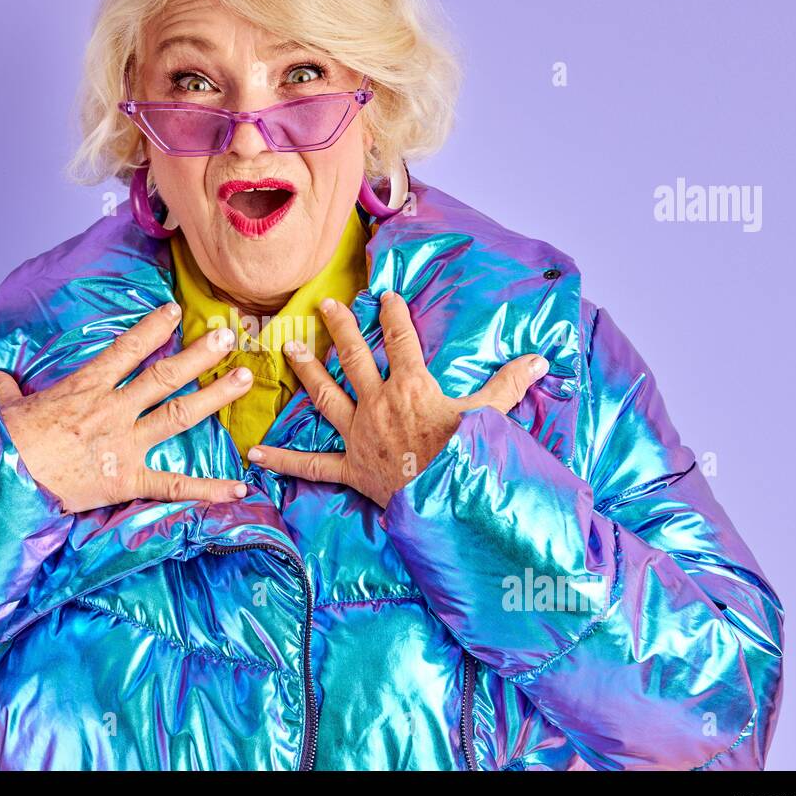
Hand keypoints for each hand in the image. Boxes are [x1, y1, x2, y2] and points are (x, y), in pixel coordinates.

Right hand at [0, 302, 252, 513]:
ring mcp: (125, 444)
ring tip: (245, 379)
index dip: (153, 329)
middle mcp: (114, 410)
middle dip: (200, 355)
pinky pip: (174, 485)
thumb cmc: (5, 443)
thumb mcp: (3, 407)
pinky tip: (238, 486)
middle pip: (165, 377)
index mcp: (86, 387)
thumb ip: (5, 390)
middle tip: (229, 336)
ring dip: (215, 397)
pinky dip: (208, 489)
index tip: (175, 311)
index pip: (126, 350)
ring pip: (179, 416)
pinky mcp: (128, 480)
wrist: (5, 481)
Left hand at [247, 290, 549, 507]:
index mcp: (412, 386)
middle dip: (340, 329)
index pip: (403, 340)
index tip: (385, 295)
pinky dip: (284, 461)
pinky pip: (312, 463)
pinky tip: (255, 454)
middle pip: (355, 357)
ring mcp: (359, 434)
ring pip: (326, 395)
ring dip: (307, 371)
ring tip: (289, 348)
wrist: (448, 500)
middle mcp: (378, 403)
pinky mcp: (349, 467)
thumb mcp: (491, 416)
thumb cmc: (469, 458)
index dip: (395, 315)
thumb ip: (509, 385)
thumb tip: (539, 359)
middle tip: (324, 305)